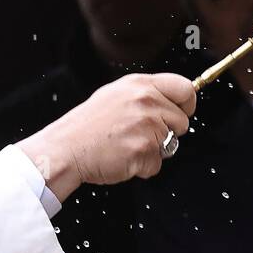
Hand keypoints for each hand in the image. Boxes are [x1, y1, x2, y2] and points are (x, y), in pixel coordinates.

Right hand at [17, 72, 196, 200]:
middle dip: (167, 133)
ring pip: (170, 145)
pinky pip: (156, 165)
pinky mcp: (144, 150)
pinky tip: (122, 159)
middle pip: (181, 122)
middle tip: (140, 137)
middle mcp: (146, 101)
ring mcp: (146, 126)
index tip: (182, 113)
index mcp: (140, 85)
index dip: (187, 104)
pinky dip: (142, 168)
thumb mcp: (114, 95)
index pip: (184, 88)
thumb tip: (168, 103)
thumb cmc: (85, 127)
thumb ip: (143, 95)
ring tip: (126, 147)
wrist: (65, 149)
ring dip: (153, 152)